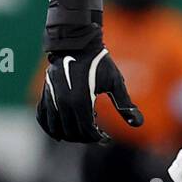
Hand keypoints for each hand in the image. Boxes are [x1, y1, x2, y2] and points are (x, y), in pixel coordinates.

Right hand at [36, 0, 143, 143]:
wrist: (76, 43)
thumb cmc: (99, 62)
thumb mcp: (115, 82)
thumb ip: (125, 105)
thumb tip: (138, 124)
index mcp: (81, 101)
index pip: (87, 131)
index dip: (97, 138)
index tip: (106, 138)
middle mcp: (63, 103)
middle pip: (72, 133)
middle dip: (85, 137)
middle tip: (96, 135)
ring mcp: (51, 99)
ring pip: (57, 129)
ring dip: (70, 135)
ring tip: (82, 131)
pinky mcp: (45, 95)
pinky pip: (42, 118)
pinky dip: (50, 128)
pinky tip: (60, 132)